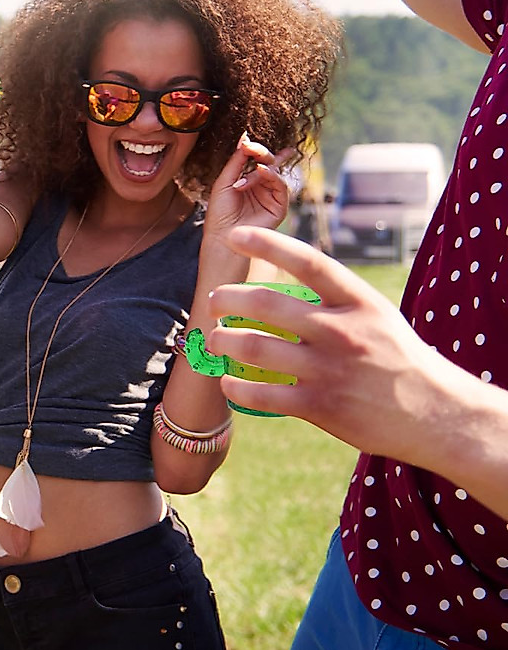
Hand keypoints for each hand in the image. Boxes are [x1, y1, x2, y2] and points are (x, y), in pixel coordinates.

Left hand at [203, 134, 293, 243]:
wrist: (223, 236)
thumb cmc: (220, 212)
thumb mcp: (224, 181)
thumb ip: (237, 160)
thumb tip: (245, 137)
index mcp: (247, 180)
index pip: (254, 159)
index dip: (253, 149)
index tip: (246, 141)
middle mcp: (261, 186)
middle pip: (268, 162)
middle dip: (261, 153)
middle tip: (252, 148)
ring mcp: (271, 195)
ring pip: (275, 171)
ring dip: (262, 166)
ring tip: (252, 168)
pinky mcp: (279, 205)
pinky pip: (281, 185)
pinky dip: (272, 175)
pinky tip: (261, 171)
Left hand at [206, 226, 460, 461]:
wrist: (436, 413)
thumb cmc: (399, 358)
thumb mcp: (376, 315)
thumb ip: (335, 299)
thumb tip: (288, 279)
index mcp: (358, 301)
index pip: (307, 263)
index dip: (268, 245)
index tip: (234, 236)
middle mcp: (341, 331)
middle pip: (266, 305)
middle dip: (228, 300)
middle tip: (213, 301)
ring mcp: (328, 370)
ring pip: (254, 349)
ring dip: (223, 342)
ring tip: (214, 340)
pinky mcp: (319, 406)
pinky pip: (261, 394)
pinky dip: (236, 387)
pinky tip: (227, 383)